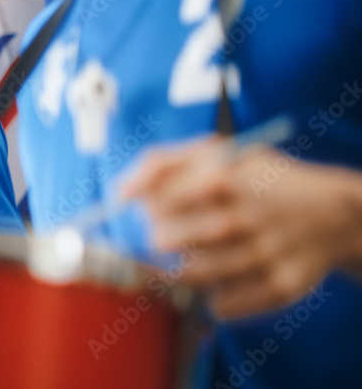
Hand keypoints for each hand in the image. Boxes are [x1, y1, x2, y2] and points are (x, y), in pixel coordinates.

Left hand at [122, 136, 361, 318]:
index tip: (154, 209)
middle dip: (158, 240)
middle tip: (168, 236)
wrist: (335, 213)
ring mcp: (265, 255)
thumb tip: (121, 193)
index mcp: (226, 178)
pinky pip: (222, 305)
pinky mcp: (281, 287)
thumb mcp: (220, 152)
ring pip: (190, 276)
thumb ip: (162, 163)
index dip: (148, 209)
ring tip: (194, 255)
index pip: (157, 200)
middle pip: (167, 240)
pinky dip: (213, 297)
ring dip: (180, 271)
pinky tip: (222, 278)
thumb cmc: (260, 180)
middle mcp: (246, 217)